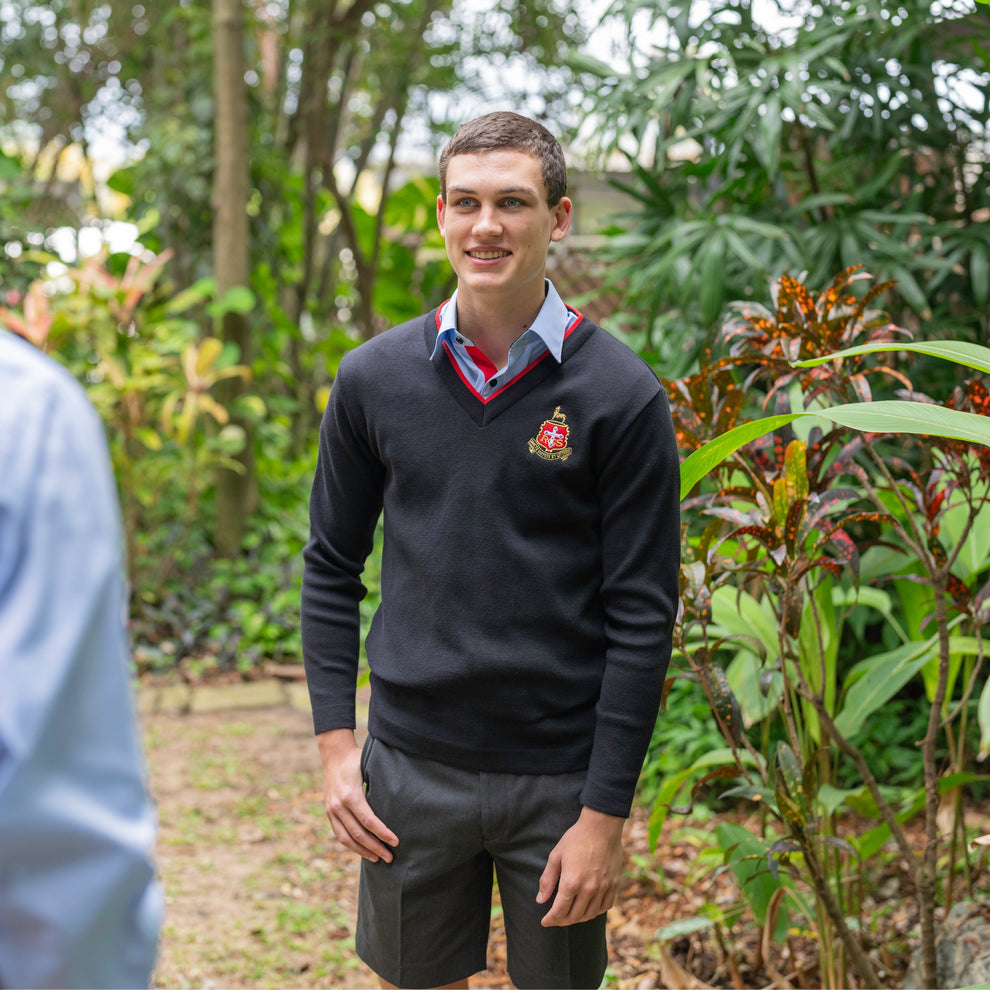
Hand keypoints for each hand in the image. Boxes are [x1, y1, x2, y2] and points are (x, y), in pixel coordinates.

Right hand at [317, 729, 397, 862]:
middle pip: (358, 834)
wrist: (334, 755)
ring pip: (346, 839)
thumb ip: (382, 783)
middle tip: (390, 857)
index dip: (382, 833)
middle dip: (375, 847)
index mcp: (350, 795)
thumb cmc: (357, 760)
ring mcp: (331, 810)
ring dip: (363, 851)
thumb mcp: (370, 767)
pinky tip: (364, 850)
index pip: (368, 820)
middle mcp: (338, 805)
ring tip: (378, 858)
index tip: (395, 842)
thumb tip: (404, 797)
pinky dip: (352, 845)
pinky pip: (339, 834)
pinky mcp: (329, 813)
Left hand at [537, 807, 624, 926]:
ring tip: (570, 914)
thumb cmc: (576, 838)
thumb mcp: (556, 856)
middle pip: (574, 917)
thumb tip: (540, 900)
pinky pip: (605, 906)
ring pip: (590, 914)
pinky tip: (589, 907)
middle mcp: (588, 889)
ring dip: (578, 918)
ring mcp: (603, 888)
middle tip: (555, 918)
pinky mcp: (614, 884)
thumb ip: (547, 880)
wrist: (602, 826)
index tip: (545, 921)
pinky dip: (596, 911)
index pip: (559, 911)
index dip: (550, 919)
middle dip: (562, 921)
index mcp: (571, 882)